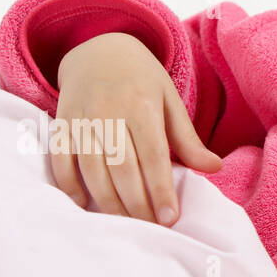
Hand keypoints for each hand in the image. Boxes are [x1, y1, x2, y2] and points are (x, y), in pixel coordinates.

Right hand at [53, 32, 222, 224]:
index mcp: (142, 106)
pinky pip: (61, 159)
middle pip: (122, 167)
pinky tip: (85, 205)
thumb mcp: (170, 100)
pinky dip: (70, 185)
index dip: (161, 189)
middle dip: (136, 203)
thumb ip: (188, 138)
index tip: (170, 218)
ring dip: (107, 201)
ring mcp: (82, 117)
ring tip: (124, 224)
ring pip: (91, 167)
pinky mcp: (61, 123)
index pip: (154, 156)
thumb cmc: (142, 80)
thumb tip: (215, 168)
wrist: (98, 48)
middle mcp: (109, 111)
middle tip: (149, 228)